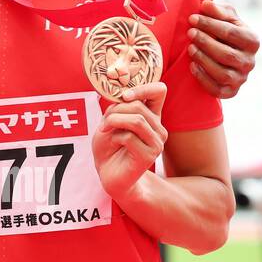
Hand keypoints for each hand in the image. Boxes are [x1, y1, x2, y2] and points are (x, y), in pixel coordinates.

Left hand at [93, 81, 167, 201]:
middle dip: (114, 111)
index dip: (142, 88)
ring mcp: (157, 141)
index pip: (158, 91)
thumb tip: (124, 98)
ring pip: (136, 120)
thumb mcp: (108, 121)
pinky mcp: (151, 154)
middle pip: (137, 106)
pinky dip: (115, 137)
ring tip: (104, 131)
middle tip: (103, 123)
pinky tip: (114, 144)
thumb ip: (117, 108)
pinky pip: (130, 137)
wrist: (108, 173)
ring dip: (113, 122)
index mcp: (150, 115)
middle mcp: (158, 127)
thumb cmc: (108, 146)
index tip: (123, 96)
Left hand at [188, 1, 258, 98]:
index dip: (210, 24)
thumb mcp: (226, 18)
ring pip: (222, 73)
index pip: (232, 33)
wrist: (224, 55)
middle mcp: (250, 62)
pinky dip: (203, 78)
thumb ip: (219, 11)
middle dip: (205, 42)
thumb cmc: (225, 33)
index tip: (193, 18)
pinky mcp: (230, 91)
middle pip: (227, 54)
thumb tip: (206, 5)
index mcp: (252, 41)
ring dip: (203, 60)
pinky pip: (217, 89)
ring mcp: (241, 78)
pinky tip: (192, 66)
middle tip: (190, 32)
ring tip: (190, 48)